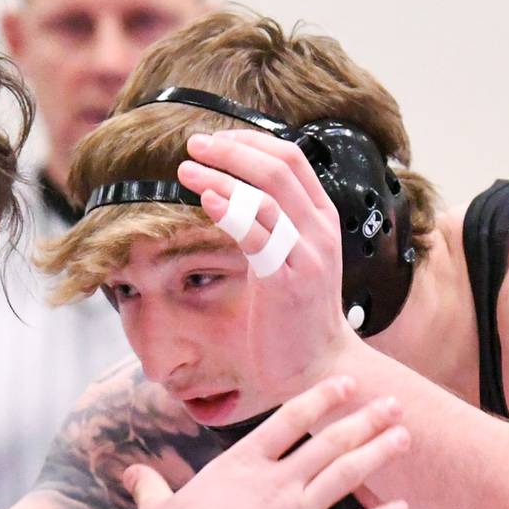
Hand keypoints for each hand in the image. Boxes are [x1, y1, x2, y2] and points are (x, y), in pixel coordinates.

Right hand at [127, 376, 408, 508]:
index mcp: (240, 465)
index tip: (346, 384)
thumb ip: (149, 488)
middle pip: (330, 441)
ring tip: (404, 436)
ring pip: (348, 474)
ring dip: (379, 453)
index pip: (290, 419)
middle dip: (364, 420)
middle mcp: (275, 481)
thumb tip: (130, 473)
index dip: (321, 399)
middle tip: (393, 404)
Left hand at [178, 129, 358, 399]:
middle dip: (232, 149)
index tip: (215, 141)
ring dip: (222, 176)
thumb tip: (229, 196)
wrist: (317, 367)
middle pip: (279, 167)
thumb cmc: (295, 315)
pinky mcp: (288, 282)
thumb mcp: (288, 259)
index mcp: (321, 218)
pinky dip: (232, 213)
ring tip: (187, 170)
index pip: (291, 159)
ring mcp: (307, 255)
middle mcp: (319, 230)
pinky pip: (259, 237)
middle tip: (194, 145)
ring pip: (267, 196)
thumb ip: (269, 226)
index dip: (250, 142)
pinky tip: (207, 201)